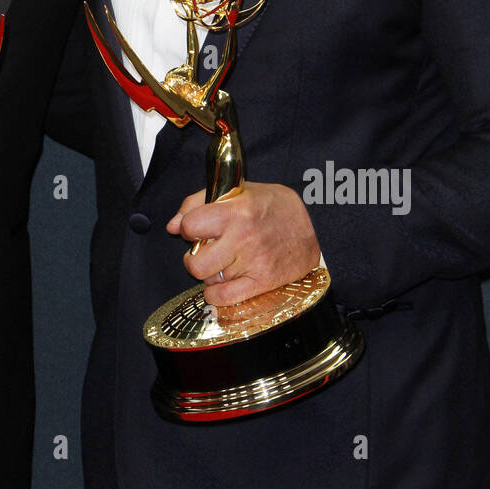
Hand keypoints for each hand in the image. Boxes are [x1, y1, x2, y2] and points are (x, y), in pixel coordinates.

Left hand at [167, 181, 320, 305]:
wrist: (317, 225)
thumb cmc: (275, 205)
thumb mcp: (238, 191)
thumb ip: (199, 202)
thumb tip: (172, 225)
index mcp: (236, 210)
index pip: (189, 225)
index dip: (188, 227)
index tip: (196, 228)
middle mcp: (243, 238)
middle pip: (194, 263)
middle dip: (194, 257)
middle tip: (205, 250)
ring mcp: (253, 263)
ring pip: (209, 279)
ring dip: (210, 273)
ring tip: (223, 261)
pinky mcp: (262, 282)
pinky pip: (224, 298)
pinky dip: (216, 294)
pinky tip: (222, 282)